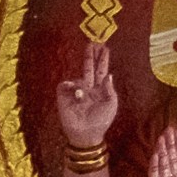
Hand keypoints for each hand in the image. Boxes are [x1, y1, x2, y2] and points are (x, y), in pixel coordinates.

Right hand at [51, 38, 120, 158]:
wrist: (86, 134)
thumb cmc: (101, 120)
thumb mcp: (111, 103)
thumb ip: (110, 88)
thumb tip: (108, 74)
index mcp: (100, 89)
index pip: (101, 70)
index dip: (103, 59)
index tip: (105, 47)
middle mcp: (88, 88)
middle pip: (89, 67)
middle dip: (90, 55)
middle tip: (92, 42)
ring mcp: (76, 92)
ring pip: (78, 77)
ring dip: (81, 83)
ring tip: (82, 95)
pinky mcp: (64, 97)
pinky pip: (65, 85)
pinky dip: (70, 86)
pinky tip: (76, 92)